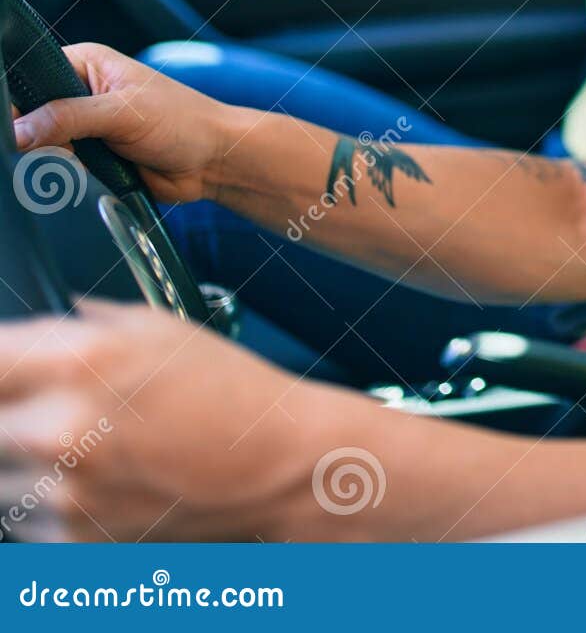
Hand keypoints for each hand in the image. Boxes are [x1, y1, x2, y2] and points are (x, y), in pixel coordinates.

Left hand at [0, 299, 349, 540]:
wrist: (279, 466)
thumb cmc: (230, 392)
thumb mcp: (158, 329)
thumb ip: (79, 324)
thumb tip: (27, 333)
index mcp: (78, 362)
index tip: (7, 373)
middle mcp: (58, 430)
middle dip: (14, 413)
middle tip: (55, 410)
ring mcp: (62, 493)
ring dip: (24, 462)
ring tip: (89, 448)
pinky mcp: (70, 540)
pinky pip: (25, 519)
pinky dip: (53, 502)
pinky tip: (105, 482)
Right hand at [10, 43, 234, 203]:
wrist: (213, 162)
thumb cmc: (185, 123)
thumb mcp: (124, 113)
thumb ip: (68, 117)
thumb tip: (18, 130)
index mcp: (86, 64)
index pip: (31, 77)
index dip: (21, 104)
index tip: (19, 127)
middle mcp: (80, 92)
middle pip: (30, 116)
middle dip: (40, 137)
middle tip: (69, 146)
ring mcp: (84, 126)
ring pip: (42, 146)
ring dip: (57, 159)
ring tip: (86, 159)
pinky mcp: (90, 156)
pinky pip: (61, 169)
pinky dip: (68, 176)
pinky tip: (88, 174)